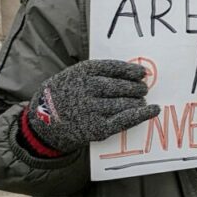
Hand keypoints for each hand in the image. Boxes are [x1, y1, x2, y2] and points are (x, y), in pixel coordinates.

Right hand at [29, 60, 158, 152]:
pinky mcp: (98, 128)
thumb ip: (96, 73)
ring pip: (126, 102)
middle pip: (122, 86)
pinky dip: (143, 114)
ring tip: (140, 100)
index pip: (114, 68)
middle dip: (136, 87)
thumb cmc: (62, 96)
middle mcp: (87, 89)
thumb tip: (133, 73)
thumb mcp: (71, 76)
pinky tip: (153, 109)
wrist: (42, 124)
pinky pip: (126, 119)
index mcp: (81, 72)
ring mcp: (92, 109)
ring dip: (137, 101)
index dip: (131, 70)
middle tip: (142, 89)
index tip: (142, 73)